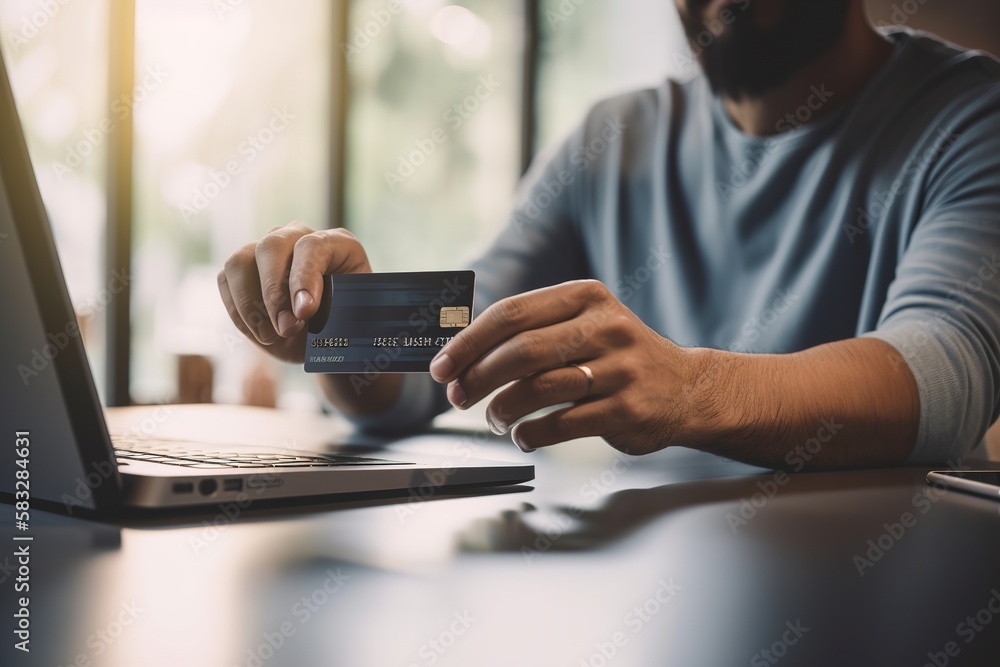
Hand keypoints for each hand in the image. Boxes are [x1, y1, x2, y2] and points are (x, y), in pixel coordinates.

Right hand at [218, 221, 371, 363]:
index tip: (305, 312)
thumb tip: (302, 312)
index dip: (304, 278)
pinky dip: (238, 312)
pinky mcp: (241, 267)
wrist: (324, 335)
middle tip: (286, 329)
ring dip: (250, 304)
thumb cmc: (342, 323)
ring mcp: (265, 249)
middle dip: (273, 293)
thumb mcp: (349, 319)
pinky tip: (260, 333)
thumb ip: (335, 312)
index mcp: (335, 243)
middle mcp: (296, 237)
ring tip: (271, 336)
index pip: (311, 247)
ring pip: (240, 262)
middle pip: (270, 247)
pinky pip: (226, 280)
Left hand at [428, 280, 704, 454]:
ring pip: (539, 388)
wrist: (688, 388)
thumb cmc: (619, 358)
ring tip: (494, 419)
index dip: (468, 343)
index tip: (441, 367)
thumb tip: (462, 354)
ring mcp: (619, 369)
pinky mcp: (627, 409)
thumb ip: (535, 331)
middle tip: (458, 397)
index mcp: (586, 298)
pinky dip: (532, 434)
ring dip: (502, 409)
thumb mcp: (586, 325)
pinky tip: (524, 436)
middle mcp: (605, 327)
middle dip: (477, 377)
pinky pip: (563, 424)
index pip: (512, 314)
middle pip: (521, 350)